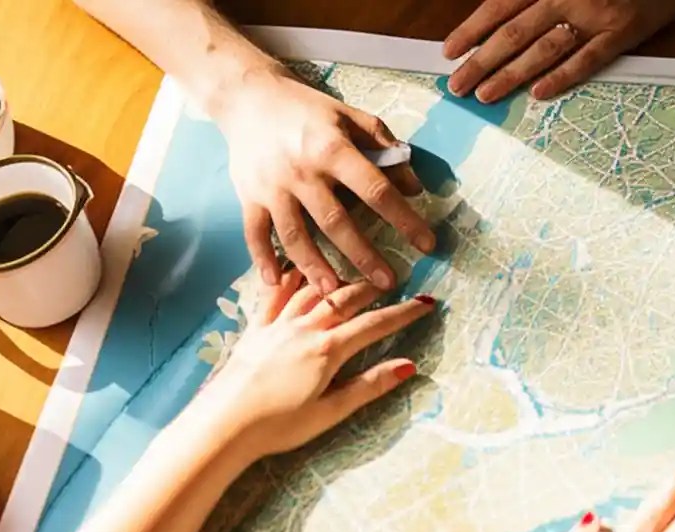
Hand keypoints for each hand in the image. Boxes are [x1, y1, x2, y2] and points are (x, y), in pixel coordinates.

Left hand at [200, 270, 434, 457]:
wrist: (224, 423)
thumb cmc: (278, 426)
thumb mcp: (330, 412)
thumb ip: (369, 386)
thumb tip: (408, 366)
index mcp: (328, 350)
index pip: (374, 325)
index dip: (403, 313)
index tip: (425, 303)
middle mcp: (305, 328)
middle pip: (346, 298)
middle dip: (372, 288)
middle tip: (391, 280)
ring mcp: (277, 325)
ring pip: (313, 289)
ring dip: (336, 278)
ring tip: (352, 273)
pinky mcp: (255, 328)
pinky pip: (274, 293)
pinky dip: (290, 277)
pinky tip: (297, 268)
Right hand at [212, 69, 434, 293]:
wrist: (250, 97)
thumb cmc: (308, 110)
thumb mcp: (350, 116)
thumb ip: (384, 147)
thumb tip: (413, 187)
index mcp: (332, 149)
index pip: (376, 189)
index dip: (404, 218)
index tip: (427, 244)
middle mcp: (302, 172)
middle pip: (336, 222)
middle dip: (364, 255)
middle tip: (387, 282)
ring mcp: (272, 187)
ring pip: (295, 236)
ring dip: (315, 266)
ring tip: (334, 291)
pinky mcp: (248, 197)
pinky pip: (255, 234)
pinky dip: (263, 260)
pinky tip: (276, 282)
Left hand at [443, 0, 674, 102]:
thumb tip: (503, 8)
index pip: (500, 5)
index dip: (472, 29)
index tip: (450, 52)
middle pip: (513, 32)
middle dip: (481, 61)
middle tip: (457, 85)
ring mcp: (594, 15)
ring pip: (543, 49)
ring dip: (511, 74)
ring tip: (485, 95)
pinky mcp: (622, 32)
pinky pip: (588, 59)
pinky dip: (562, 77)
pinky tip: (539, 94)